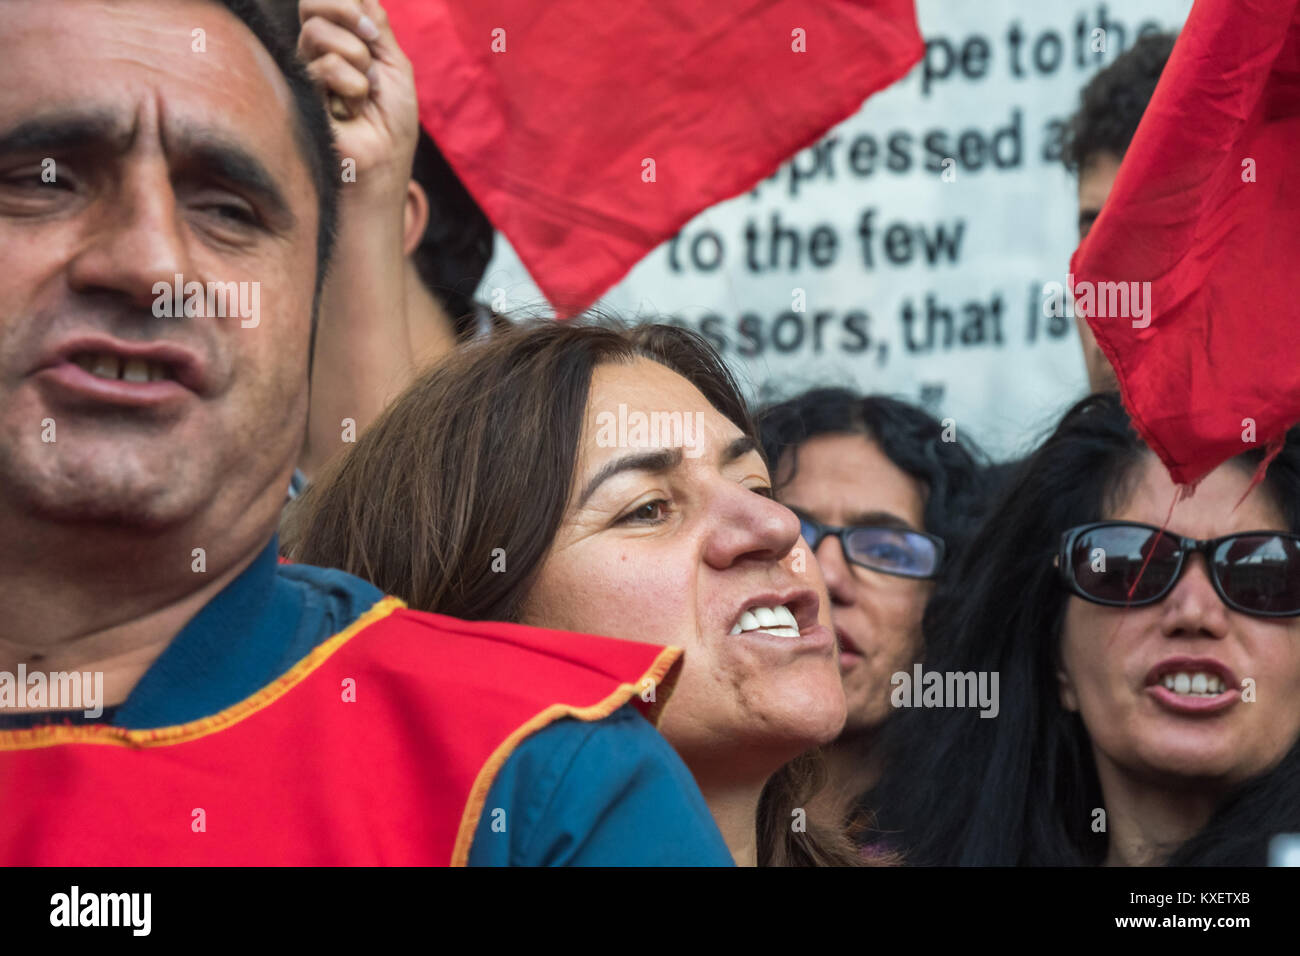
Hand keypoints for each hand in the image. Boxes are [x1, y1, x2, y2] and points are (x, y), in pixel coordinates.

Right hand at [299, 0, 418, 197]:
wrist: (386, 159)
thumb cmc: (392, 119)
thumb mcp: (395, 65)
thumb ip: (378, 27)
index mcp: (338, 42)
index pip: (322, 1)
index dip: (345, 1)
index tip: (372, 26)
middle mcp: (315, 53)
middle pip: (311, 6)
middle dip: (347, 14)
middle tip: (371, 41)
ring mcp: (304, 73)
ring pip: (316, 33)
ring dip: (357, 60)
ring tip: (365, 91)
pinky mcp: (299, 94)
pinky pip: (324, 67)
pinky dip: (353, 88)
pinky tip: (351, 111)